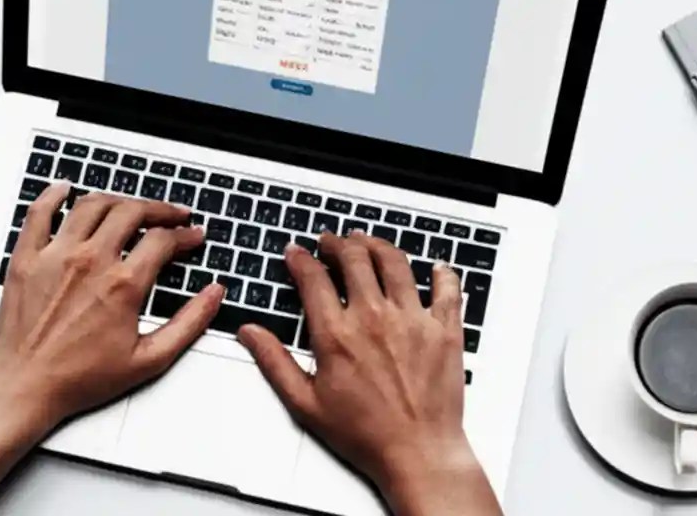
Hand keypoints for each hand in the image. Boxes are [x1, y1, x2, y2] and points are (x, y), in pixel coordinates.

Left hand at [0, 185, 224, 515]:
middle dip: (158, 209)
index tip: (192, 236)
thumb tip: (213, 295)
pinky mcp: (26, 259)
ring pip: (91, 205)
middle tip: (171, 215)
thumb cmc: (80, 378)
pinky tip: (64, 189)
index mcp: (122, 285)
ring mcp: (55, 255)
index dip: (185, 234)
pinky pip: (39, 213)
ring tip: (130, 206)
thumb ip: (188, 324)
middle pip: (131, 212)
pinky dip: (53, 195)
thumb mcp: (148, 360)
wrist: (24, 387)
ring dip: (117, 200)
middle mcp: (90, 261)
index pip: (163, 240)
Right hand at [236, 232, 498, 515]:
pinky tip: (435, 268)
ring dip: (377, 245)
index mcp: (337, 335)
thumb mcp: (306, 403)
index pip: (313, 278)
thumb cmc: (365, 435)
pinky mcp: (444, 329)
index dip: (301, 259)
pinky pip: (446, 288)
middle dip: (338, 243)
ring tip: (367, 242)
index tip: (297, 253)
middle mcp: (374, 318)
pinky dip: (441, 274)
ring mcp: (412, 319)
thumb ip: (275, 363)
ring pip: (395, 262)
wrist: (417, 453)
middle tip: (332, 242)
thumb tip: (250, 333)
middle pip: (354, 258)